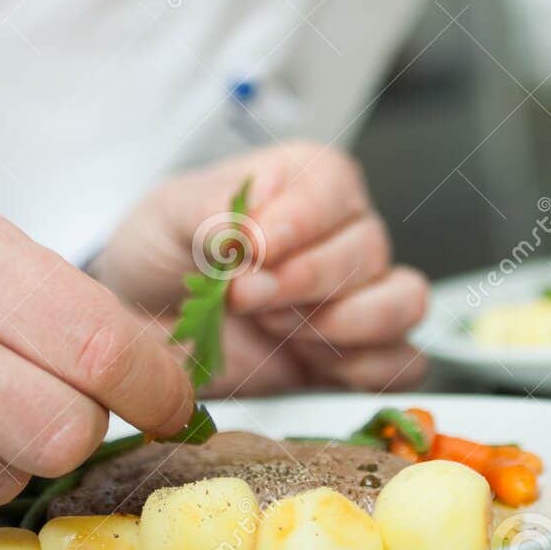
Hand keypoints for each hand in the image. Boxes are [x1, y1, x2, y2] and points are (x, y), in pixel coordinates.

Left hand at [92, 142, 428, 395]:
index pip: (334, 188)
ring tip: (274, 327)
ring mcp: (360, 296)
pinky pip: (404, 363)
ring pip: (404, 301)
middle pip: (369, 249)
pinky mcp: (360, 355)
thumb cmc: (164, 253)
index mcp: (308, 181)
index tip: (253, 249)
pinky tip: (308, 361)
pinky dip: (365, 369)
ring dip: (341, 322)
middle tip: (242, 297)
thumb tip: (242, 227)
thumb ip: (208, 209)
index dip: (299, 223)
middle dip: (303, 281)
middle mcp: (345, 232)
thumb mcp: (167, 214)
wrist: (147, 320)